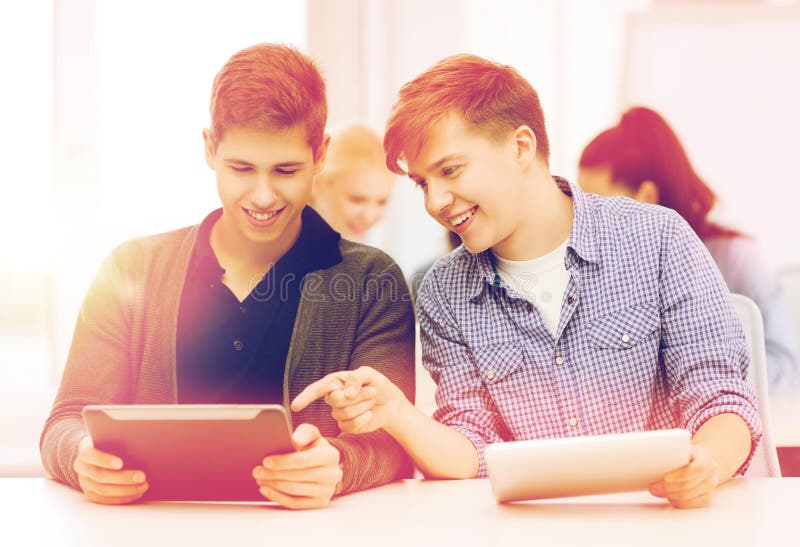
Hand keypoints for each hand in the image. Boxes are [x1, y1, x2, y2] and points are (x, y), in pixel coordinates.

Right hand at [73, 435, 148, 504]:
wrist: (93, 455)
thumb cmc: (107, 444)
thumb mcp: (109, 438)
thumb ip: (118, 440)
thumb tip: (141, 443)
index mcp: (85, 451)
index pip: (91, 455)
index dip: (105, 460)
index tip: (121, 463)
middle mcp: (82, 468)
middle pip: (100, 476)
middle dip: (123, 478)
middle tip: (142, 476)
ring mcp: (85, 482)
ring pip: (103, 490)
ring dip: (126, 490)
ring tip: (143, 486)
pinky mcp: (90, 493)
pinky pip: (105, 500)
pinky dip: (121, 498)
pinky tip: (136, 494)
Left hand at [252, 423, 341, 509]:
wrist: (325, 466)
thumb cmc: (315, 449)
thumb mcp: (312, 436)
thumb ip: (305, 433)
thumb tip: (296, 440)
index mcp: (331, 456)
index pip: (304, 460)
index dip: (283, 462)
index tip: (266, 461)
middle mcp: (332, 475)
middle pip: (297, 477)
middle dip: (273, 474)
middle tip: (257, 471)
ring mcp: (327, 491)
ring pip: (294, 491)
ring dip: (273, 486)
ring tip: (260, 479)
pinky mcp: (319, 503)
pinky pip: (295, 503)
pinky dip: (277, 497)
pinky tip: (266, 490)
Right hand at [291, 366, 407, 433]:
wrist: (389, 402)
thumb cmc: (377, 384)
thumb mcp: (369, 374)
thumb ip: (355, 378)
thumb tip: (345, 394)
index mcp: (335, 382)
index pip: (316, 389)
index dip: (305, 397)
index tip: (295, 407)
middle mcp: (334, 398)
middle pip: (337, 400)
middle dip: (358, 396)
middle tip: (371, 391)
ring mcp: (339, 413)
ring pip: (345, 413)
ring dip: (363, 406)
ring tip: (371, 400)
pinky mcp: (346, 426)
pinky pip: (351, 425)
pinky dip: (364, 418)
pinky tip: (369, 413)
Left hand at [648, 444, 720, 508]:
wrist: (701, 461)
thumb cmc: (685, 454)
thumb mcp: (680, 448)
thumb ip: (671, 451)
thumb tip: (650, 455)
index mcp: (704, 456)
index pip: (697, 468)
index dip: (680, 475)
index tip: (665, 478)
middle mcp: (711, 472)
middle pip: (689, 485)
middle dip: (668, 488)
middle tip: (653, 487)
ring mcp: (711, 486)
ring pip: (689, 497)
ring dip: (671, 496)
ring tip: (658, 492)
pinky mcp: (707, 497)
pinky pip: (692, 505)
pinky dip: (679, 503)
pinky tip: (670, 497)